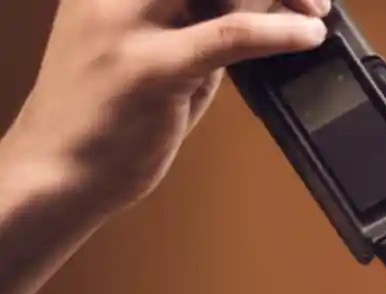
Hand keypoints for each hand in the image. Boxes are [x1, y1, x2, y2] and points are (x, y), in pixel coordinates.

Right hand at [1, 0, 331, 216]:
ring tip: (315, 13)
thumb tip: (261, 6)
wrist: (57, 171)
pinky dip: (278, 32)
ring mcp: (127, 27)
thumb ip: (197, 21)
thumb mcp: (152, 50)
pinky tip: (308, 36)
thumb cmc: (107, 116)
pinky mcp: (151, 69)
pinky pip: (229, 35)